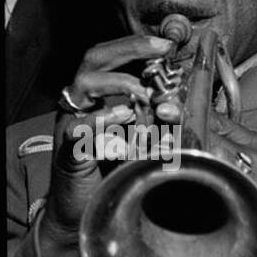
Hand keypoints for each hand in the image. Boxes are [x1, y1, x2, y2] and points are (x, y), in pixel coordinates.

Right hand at [44, 33, 176, 235]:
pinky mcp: (69, 150)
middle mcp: (82, 103)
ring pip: (84, 85)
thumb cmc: (116, 174)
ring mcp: (72, 123)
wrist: (86, 213)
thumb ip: (156, 120)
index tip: (168, 43)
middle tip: (160, 50)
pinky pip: (79, 126)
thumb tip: (186, 104)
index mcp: (98, 97)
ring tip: (147, 93)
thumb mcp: (144, 139)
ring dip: (121, 84)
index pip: (112, 57)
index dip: (137, 46)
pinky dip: (103, 120)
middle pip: (95, 59)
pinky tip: (125, 118)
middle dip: (129, 49)